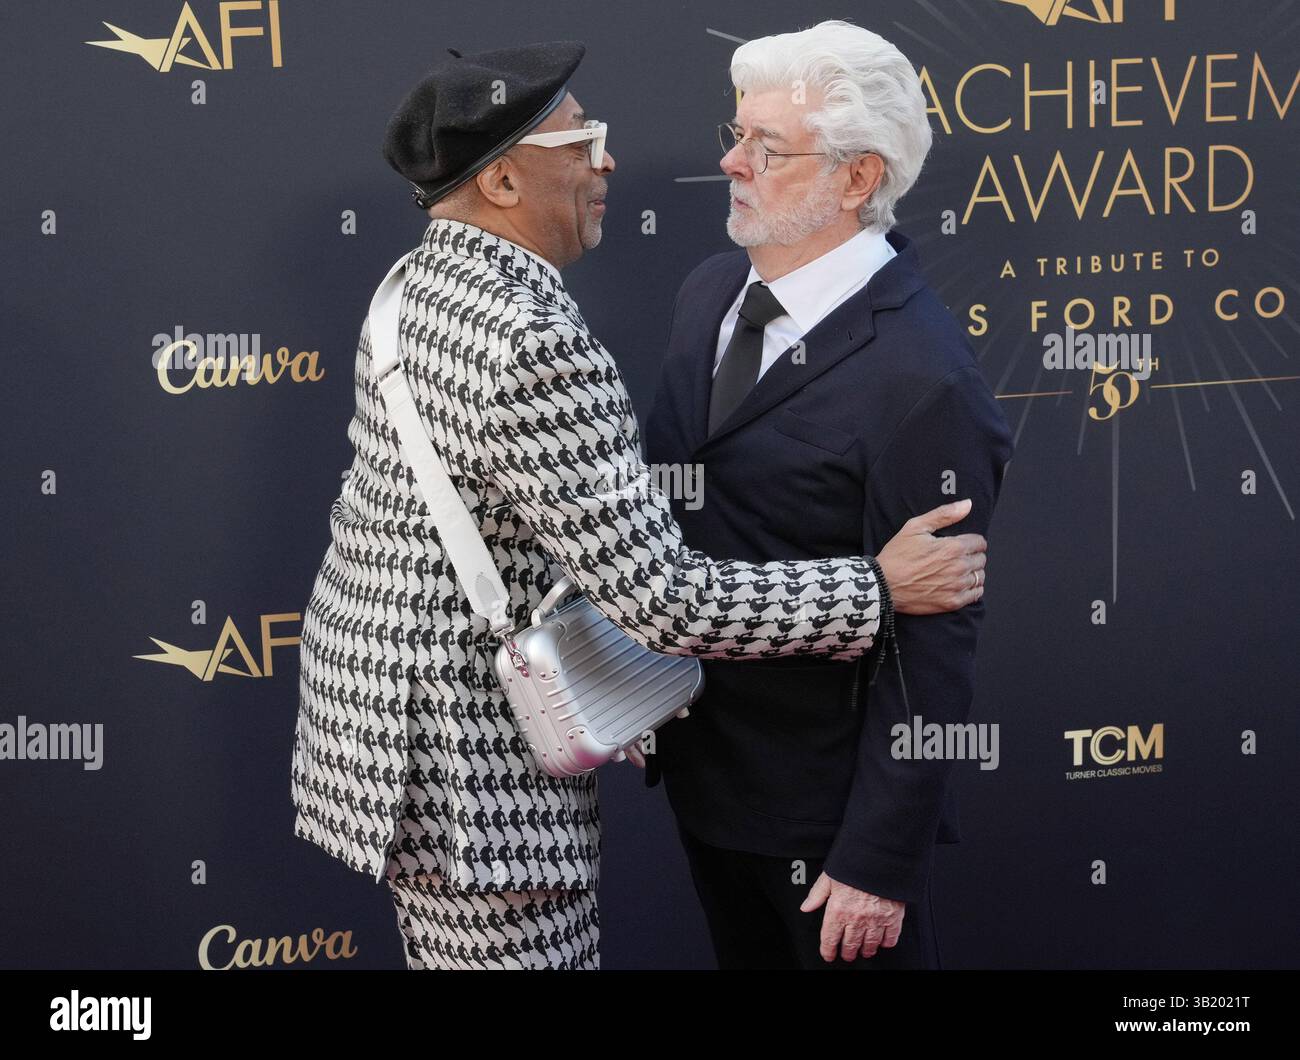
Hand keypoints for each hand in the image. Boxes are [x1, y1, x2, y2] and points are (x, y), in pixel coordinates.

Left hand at [801, 871, 904, 960]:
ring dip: (866, 951)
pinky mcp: (893, 917)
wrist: (880, 859)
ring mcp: (876, 920)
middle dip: (847, 953)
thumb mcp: (829, 877)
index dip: (828, 950)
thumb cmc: (854, 865)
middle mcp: (856, 919)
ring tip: (863, 951)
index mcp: (838, 910)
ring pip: (870, 945)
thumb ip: (817, 894)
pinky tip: (881, 942)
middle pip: (850, 946)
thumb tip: (806, 907)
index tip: (828, 954)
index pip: (830, 938)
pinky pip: (890, 938)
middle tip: (847, 955)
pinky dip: (885, 943)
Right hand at [876, 498, 985, 614]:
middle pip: (981, 559)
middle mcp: (959, 567)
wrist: (882, 584)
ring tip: (958, 571)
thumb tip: (967, 505)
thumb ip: (944, 514)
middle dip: (972, 556)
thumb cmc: (897, 555)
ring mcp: (956, 586)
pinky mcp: (952, 602)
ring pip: (980, 577)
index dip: (971, 541)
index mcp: (953, 547)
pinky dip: (972, 589)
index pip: (980, 542)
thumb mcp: (915, 527)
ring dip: (972, 572)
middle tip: (957, 557)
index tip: (962, 544)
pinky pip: (975, 595)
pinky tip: (960, 585)